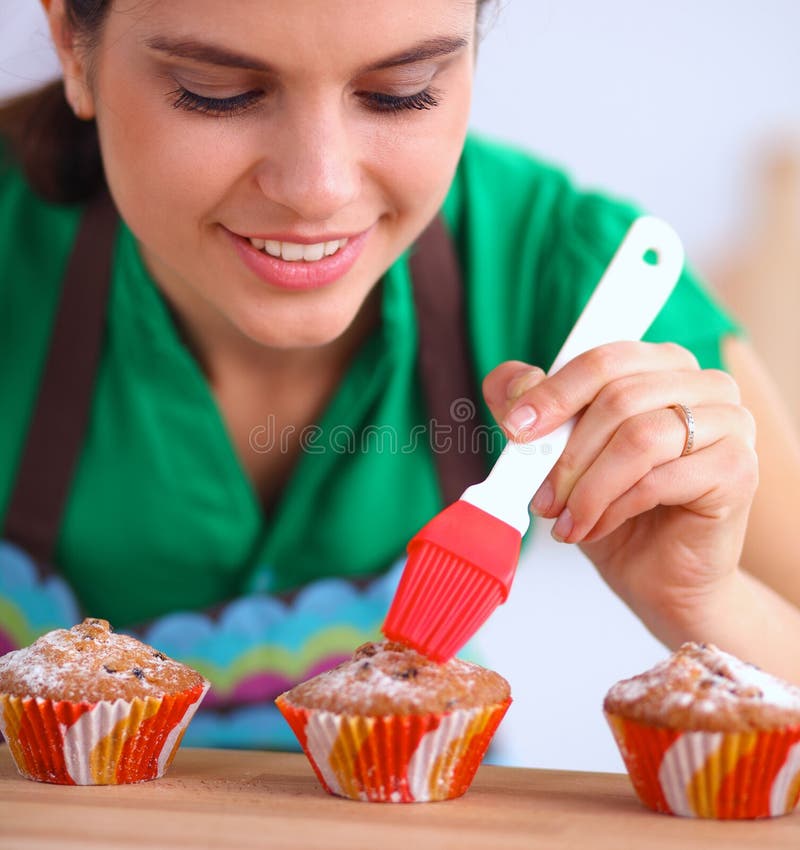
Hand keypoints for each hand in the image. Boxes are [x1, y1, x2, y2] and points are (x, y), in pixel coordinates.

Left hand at [482, 342, 758, 645]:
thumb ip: (535, 409)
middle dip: (566, 454)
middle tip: (540, 496)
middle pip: (618, 396)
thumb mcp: (561, 455)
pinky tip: (595, 527)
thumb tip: (516, 384)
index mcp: (662, 366)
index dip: (554, 393)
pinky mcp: (738, 470)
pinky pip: (659, 479)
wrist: (661, 577)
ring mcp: (731, 424)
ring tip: (565, 520)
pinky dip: (613, 508)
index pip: (604, 360)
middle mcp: (704, 385)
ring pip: (638, 437)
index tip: (516, 430)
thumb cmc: (614, 509)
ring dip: (587, 487)